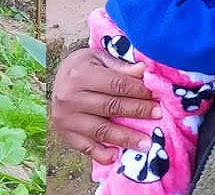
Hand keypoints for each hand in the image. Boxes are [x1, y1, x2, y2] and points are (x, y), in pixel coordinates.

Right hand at [50, 47, 159, 164]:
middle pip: (111, 107)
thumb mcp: (99, 59)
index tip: (157, 96)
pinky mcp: (66, 134)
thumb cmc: (83, 67)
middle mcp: (70, 97)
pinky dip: (103, 154)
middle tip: (159, 115)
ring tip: (148, 143)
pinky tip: (118, 155)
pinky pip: (87, 148)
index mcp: (80, 74)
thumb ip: (121, 67)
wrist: (56, 79)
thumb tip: (145, 71)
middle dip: (138, 111)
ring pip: (102, 130)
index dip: (139, 91)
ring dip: (127, 138)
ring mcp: (67, 118)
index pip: (117, 85)